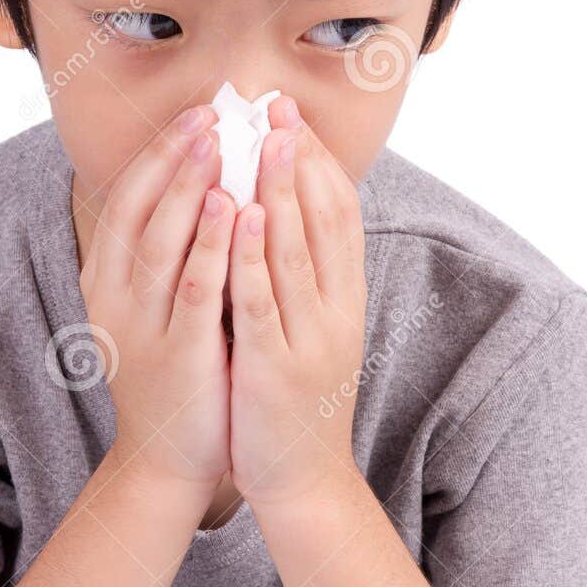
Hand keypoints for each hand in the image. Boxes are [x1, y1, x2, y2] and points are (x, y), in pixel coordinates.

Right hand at [78, 106, 236, 490]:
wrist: (167, 459)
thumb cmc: (172, 371)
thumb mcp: (153, 305)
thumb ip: (165, 251)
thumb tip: (196, 182)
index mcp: (105, 280)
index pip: (126, 199)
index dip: (158, 154)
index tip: (195, 115)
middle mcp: (114, 298)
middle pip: (139, 211)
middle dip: (175, 158)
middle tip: (210, 114)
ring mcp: (142, 327)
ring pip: (162, 243)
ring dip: (191, 189)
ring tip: (219, 144)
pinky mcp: (178, 355)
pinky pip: (194, 290)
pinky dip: (212, 245)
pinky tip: (236, 209)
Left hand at [227, 98, 367, 509]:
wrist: (302, 480)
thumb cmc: (294, 398)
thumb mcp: (307, 328)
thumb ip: (301, 276)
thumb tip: (282, 210)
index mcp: (343, 298)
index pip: (340, 213)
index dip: (318, 160)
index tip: (293, 115)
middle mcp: (335, 311)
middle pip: (324, 220)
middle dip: (301, 158)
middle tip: (280, 106)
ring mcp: (309, 339)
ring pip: (298, 252)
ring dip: (284, 191)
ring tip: (268, 140)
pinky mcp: (276, 368)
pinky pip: (265, 302)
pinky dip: (255, 256)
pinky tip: (243, 216)